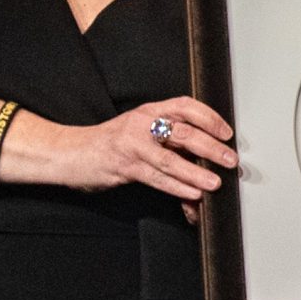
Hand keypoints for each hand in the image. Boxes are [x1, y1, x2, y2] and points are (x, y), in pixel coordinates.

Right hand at [47, 97, 235, 200]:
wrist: (70, 152)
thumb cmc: (110, 143)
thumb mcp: (139, 131)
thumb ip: (167, 139)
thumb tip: (202, 158)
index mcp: (149, 111)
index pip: (185, 106)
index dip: (209, 117)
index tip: (227, 132)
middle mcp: (142, 123)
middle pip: (183, 132)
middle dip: (211, 147)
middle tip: (230, 159)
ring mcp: (132, 145)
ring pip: (171, 159)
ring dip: (196, 172)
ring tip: (215, 182)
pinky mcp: (124, 166)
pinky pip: (156, 178)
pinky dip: (177, 187)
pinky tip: (192, 194)